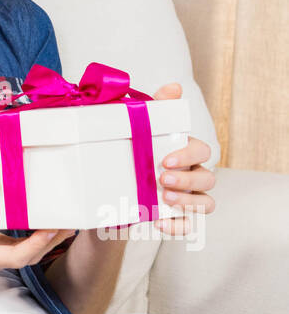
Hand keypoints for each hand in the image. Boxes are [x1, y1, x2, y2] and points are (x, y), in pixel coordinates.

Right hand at [0, 176, 76, 272]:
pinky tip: (45, 220)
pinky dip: (35, 235)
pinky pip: (18, 244)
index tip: (52, 228)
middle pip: (28, 257)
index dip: (37, 245)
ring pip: (26, 252)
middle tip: (71, 222)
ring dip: (47, 239)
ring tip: (66, 221)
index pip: (17, 257)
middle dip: (51, 241)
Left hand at [104, 82, 215, 238]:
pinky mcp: (177, 218)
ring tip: (165, 200)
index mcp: (186, 152)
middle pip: (207, 177)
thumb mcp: (138, 128)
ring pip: (206, 202)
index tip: (165, 159)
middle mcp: (192, 174)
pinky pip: (190, 226)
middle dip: (188, 178)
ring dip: (189, 202)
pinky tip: (160, 224)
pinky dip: (179, 227)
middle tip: (162, 178)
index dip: (188, 154)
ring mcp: (188, 198)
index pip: (202, 149)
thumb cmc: (131, 151)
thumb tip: (174, 86)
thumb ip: (156, 108)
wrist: (107, 185)